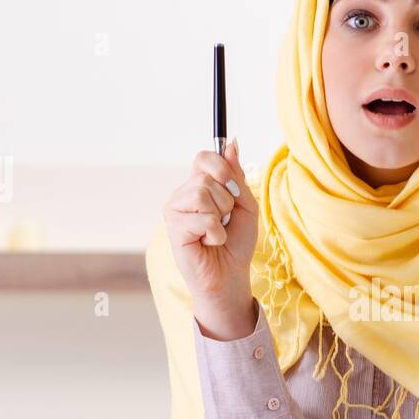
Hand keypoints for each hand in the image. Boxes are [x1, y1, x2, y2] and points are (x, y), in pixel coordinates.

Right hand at [162, 141, 258, 306]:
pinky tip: (209, 243)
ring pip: (202, 194)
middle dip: (227, 201)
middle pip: (206, 177)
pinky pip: (203, 218)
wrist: (230, 275)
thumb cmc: (236, 242)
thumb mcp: (245, 205)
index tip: (233, 189)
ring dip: (221, 217)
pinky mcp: (173, 227)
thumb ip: (237, 176)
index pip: (204, 157)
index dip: (222, 168)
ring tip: (216, 232)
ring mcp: (175, 209)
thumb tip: (232, 143)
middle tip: (224, 220)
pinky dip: (216, 234)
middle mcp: (183, 194)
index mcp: (199, 185)